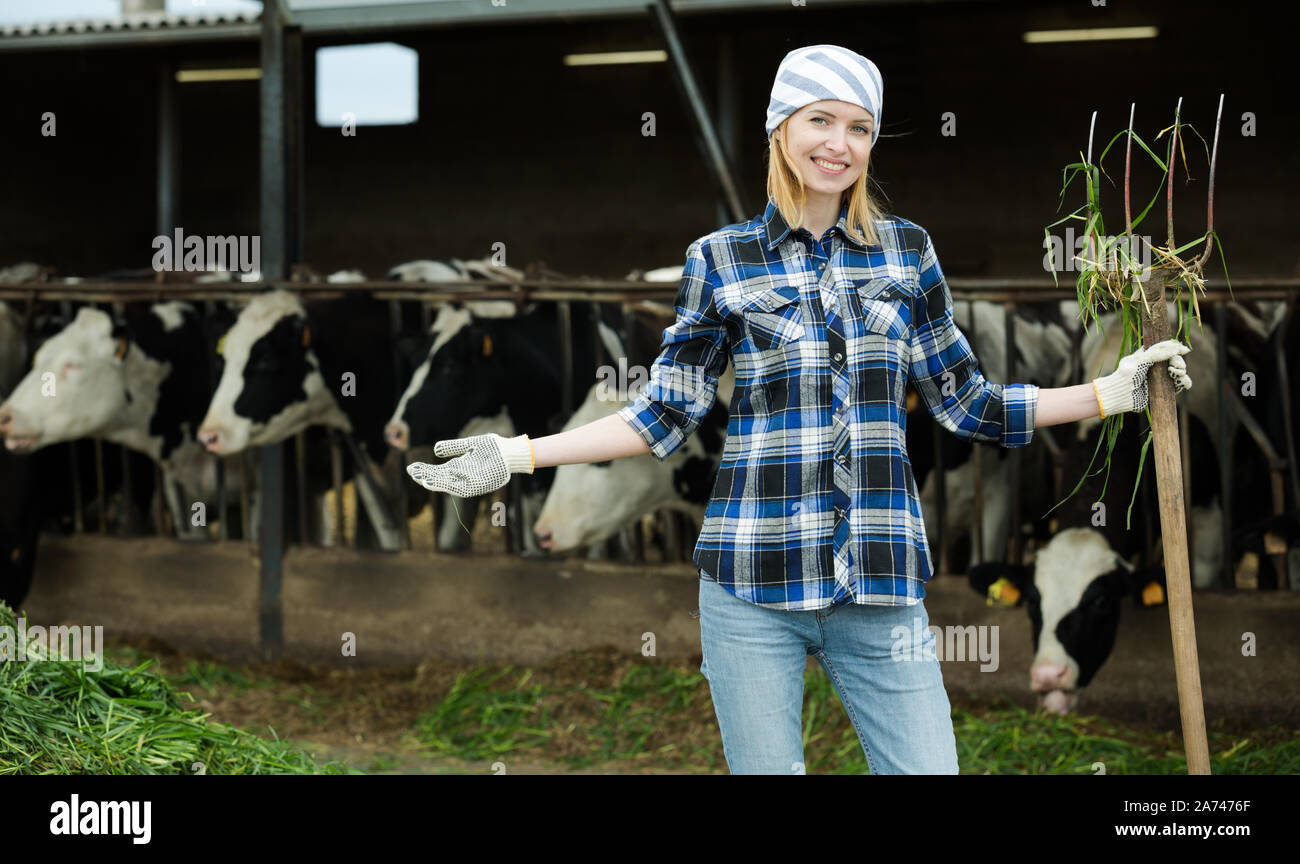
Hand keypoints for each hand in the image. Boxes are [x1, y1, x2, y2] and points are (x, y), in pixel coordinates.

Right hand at [406, 433, 533, 497]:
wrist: (512, 451)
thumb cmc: (493, 448)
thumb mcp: (470, 445)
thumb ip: (453, 447)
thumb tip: (435, 450)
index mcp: (460, 468)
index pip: (438, 472)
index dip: (425, 471)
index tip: (412, 468)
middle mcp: (464, 477)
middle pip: (442, 479)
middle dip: (428, 477)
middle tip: (413, 474)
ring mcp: (472, 482)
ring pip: (451, 485)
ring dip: (438, 483)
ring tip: (424, 480)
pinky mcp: (482, 484)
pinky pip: (465, 486)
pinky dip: (454, 483)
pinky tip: (444, 478)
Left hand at [1092, 339, 1191, 417]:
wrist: (1120, 394)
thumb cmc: (1126, 374)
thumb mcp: (1140, 360)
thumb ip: (1157, 353)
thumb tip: (1176, 348)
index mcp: (1148, 356)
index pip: (1166, 349)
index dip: (1175, 349)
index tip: (1184, 349)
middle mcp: (1155, 366)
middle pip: (1174, 360)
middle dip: (1178, 361)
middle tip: (1174, 366)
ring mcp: (1159, 378)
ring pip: (1178, 372)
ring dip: (1181, 372)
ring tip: (1175, 374)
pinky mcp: (1162, 389)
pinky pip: (1178, 385)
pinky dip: (1184, 383)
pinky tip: (1184, 383)